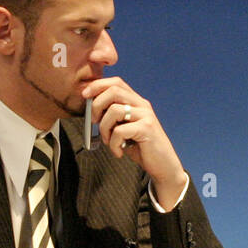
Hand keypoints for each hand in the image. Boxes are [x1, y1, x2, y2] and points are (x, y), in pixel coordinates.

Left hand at [81, 77, 186, 204]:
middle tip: (94, 121)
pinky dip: (113, 144)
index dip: (98, 85)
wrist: (163, 165)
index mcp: (136, 102)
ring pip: (114, 110)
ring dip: (104, 128)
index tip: (85, 95)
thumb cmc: (141, 147)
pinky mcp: (147, 128)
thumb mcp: (124, 128)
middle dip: (96, 105)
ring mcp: (146, 115)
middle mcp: (142, 105)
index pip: (116, 82)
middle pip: (114, 90)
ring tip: (109, 141)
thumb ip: (112, 117)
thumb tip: (90, 109)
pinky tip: (118, 151)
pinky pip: (119, 131)